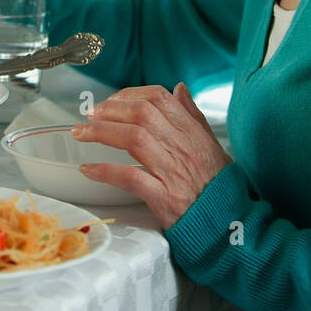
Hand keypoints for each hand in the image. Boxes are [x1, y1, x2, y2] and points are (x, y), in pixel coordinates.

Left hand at [72, 81, 229, 229]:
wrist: (229, 222)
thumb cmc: (218, 184)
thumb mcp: (211, 144)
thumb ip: (193, 115)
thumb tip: (179, 88)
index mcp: (191, 131)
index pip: (159, 98)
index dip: (129, 95)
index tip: (111, 101)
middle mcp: (182, 146)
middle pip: (141, 114)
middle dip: (110, 110)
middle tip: (90, 114)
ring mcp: (172, 171)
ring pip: (133, 138)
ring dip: (101, 133)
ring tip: (81, 133)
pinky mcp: (164, 197)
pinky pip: (131, 178)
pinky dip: (106, 171)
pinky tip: (88, 169)